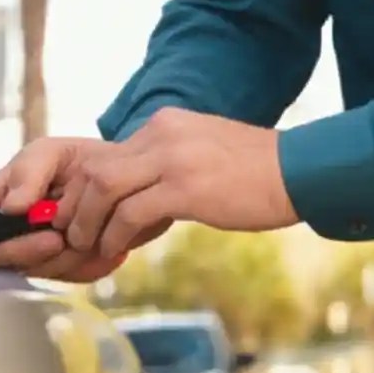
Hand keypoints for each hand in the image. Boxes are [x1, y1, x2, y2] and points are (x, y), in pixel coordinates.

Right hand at [0, 137, 166, 281]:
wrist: (131, 180)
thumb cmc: (84, 163)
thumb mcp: (52, 153)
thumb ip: (28, 172)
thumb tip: (10, 206)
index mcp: (3, 199)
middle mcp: (15, 232)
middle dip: (22, 249)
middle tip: (50, 236)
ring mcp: (42, 254)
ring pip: (34, 269)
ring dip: (58, 256)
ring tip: (78, 237)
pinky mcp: (73, 268)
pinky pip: (70, 275)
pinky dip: (86, 262)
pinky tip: (100, 247)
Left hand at [54, 108, 298, 258]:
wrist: (299, 172)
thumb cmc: (255, 171)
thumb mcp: (202, 150)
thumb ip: (167, 161)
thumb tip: (136, 193)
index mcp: (165, 122)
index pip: (107, 153)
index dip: (85, 188)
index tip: (80, 214)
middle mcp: (163, 133)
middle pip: (96, 168)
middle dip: (77, 205)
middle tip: (73, 234)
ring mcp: (173, 159)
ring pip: (104, 188)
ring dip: (89, 223)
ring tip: (89, 246)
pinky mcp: (186, 189)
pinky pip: (131, 213)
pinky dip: (116, 235)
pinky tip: (118, 250)